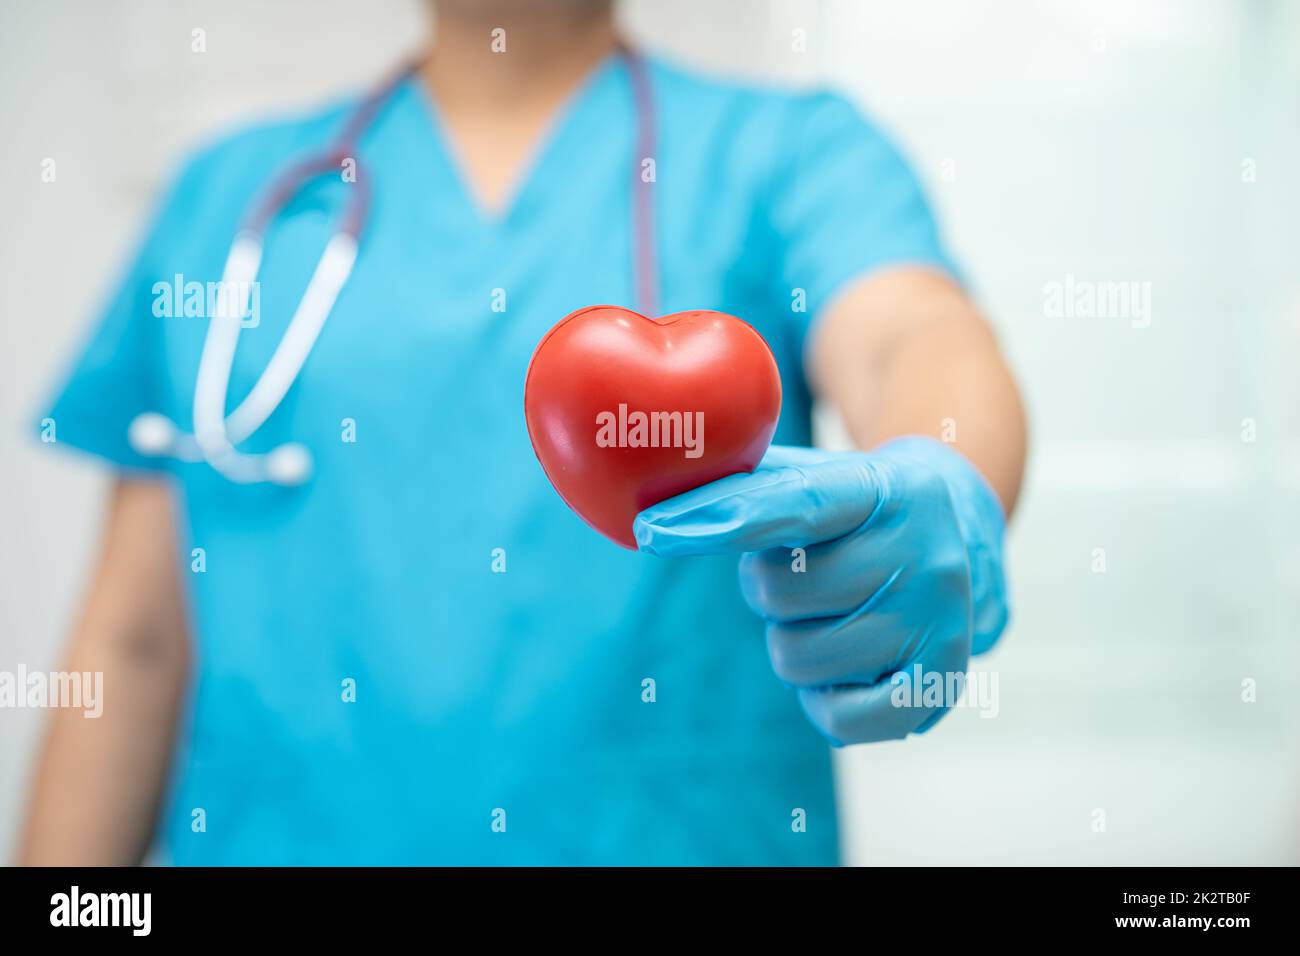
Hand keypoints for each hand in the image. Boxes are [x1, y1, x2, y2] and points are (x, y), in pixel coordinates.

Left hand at [633, 436, 1008, 744]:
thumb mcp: (814, 473)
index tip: (651, 532)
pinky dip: (821, 698)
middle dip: (768, 587)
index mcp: (887, 488)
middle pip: (780, 593)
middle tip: (806, 571)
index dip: (717, 520)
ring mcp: (940, 622)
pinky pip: (836, 718)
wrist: (962, 532)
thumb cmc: (856, 506)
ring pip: (797, 657)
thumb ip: (744, 481)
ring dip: (793, 639)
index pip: (794, 506)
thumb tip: (652, 498)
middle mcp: (925, 554)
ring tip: (834, 612)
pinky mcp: (943, 684)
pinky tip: (846, 662)